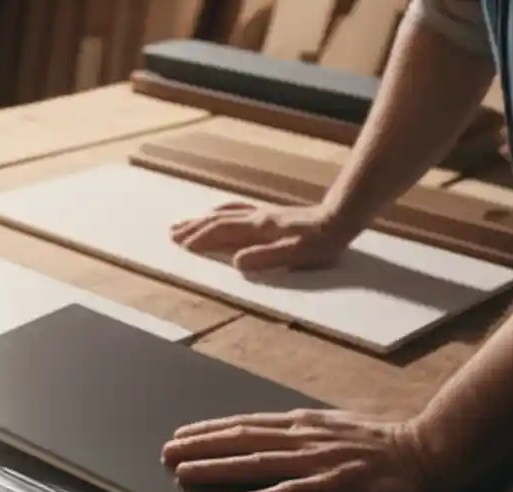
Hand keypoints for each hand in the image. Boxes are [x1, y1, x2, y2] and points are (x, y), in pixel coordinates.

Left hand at [161, 409, 440, 491]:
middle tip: (165, 453)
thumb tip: (278, 435)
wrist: (432, 451)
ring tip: (183, 475)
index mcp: (306, 424)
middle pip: (242, 440)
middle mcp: (305, 438)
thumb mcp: (340, 429)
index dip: (211, 430)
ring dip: (216, 469)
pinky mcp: (336, 488)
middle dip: (199, 447)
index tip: (181, 434)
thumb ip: (309, 434)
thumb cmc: (388, 443)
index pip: (248, 424)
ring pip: (255, 464)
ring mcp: (319, 462)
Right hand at [169, 203, 359, 270]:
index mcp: (258, 229)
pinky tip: (220, 213)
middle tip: (172, 233)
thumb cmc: (320, 242)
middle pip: (217, 219)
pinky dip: (221, 211)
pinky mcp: (270, 214)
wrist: (341, 218)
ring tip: (185, 222)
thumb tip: (235, 262)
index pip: (221, 231)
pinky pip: (237, 209)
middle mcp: (256, 218)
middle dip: (193, 227)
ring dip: (202, 218)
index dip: (200, 239)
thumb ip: (264, 258)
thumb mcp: (294, 255)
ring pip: (225, 213)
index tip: (181, 246)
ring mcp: (262, 213)